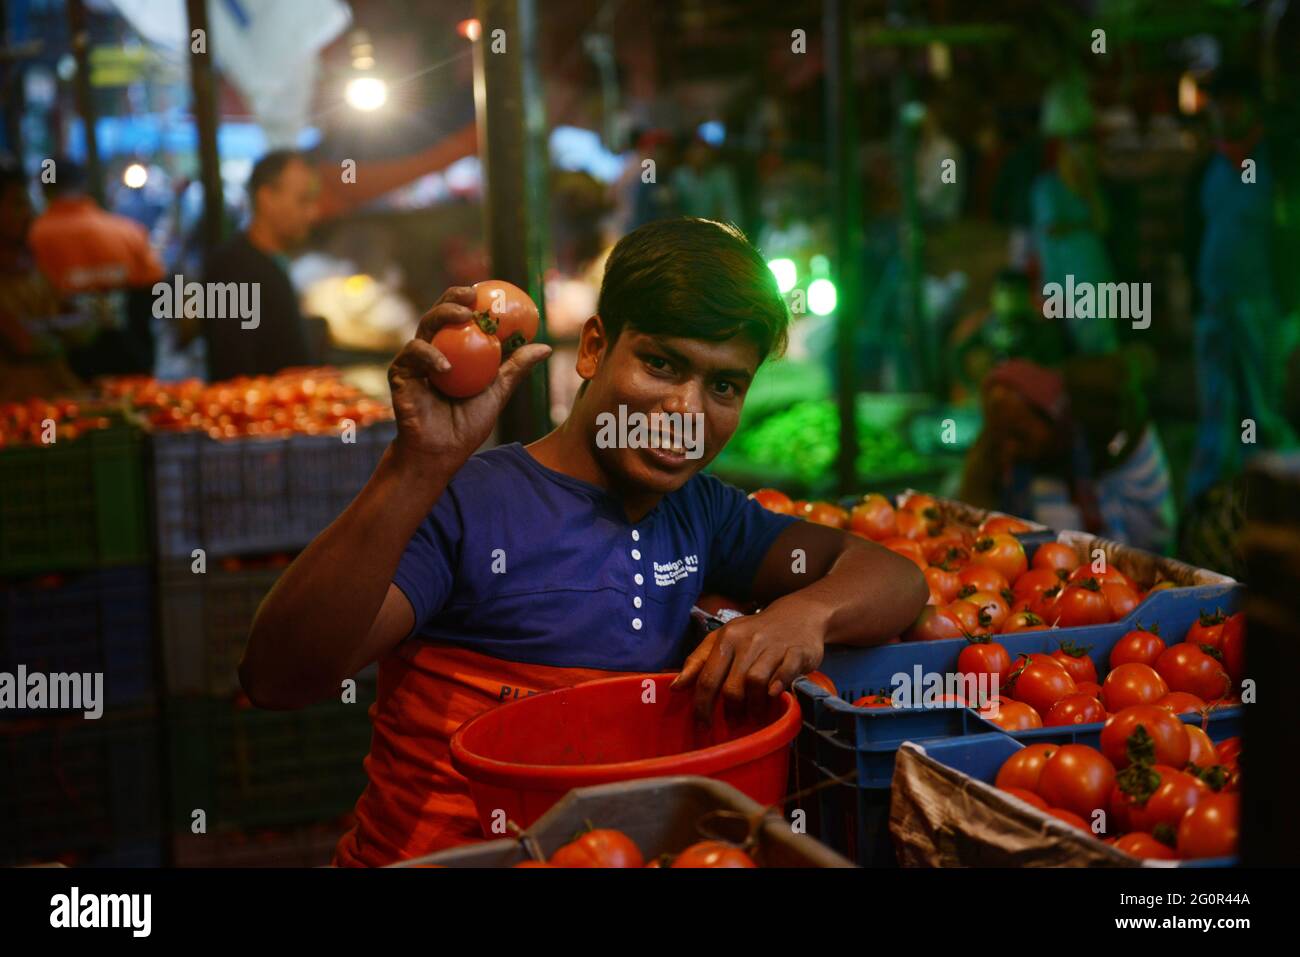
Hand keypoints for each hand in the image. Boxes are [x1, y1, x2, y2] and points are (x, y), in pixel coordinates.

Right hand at [388, 286, 550, 471]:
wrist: (442, 452)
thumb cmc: (467, 424)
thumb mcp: (498, 392)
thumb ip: (516, 367)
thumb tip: (545, 347)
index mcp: (454, 351)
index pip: (460, 317)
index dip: (470, 300)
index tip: (488, 291)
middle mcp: (433, 350)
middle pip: (440, 313)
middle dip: (453, 298)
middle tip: (471, 295)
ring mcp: (416, 361)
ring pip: (425, 326)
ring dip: (443, 315)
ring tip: (464, 317)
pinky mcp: (401, 374)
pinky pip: (413, 354)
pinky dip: (429, 355)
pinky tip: (446, 366)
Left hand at [671, 597, 827, 722]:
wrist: (798, 614)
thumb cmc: (754, 633)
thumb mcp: (724, 639)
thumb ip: (699, 661)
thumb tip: (675, 686)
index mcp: (726, 637)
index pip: (707, 677)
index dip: (702, 705)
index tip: (702, 725)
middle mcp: (748, 640)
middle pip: (732, 686)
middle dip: (731, 710)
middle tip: (734, 722)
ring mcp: (773, 646)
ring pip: (755, 682)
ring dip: (754, 706)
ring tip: (754, 716)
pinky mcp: (797, 652)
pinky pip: (785, 673)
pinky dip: (778, 686)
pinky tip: (774, 696)